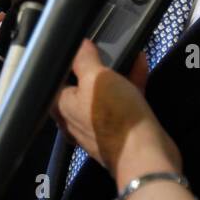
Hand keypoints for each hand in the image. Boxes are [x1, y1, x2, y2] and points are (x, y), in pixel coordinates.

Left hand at [55, 40, 180, 183]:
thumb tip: (77, 44)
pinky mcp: (120, 130)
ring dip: (115, 73)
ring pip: (103, 94)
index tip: (74, 46)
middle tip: (101, 47)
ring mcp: (98, 127)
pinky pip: (122, 102)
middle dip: (92, 66)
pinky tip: (139, 65)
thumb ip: (84, 59)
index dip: (64, 62)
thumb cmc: (115, 117)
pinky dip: (129, 84)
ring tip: (124, 52)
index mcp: (62, 108)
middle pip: (79, 87)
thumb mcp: (97, 78)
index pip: (54, 81)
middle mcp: (76, 120)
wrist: (145, 154)